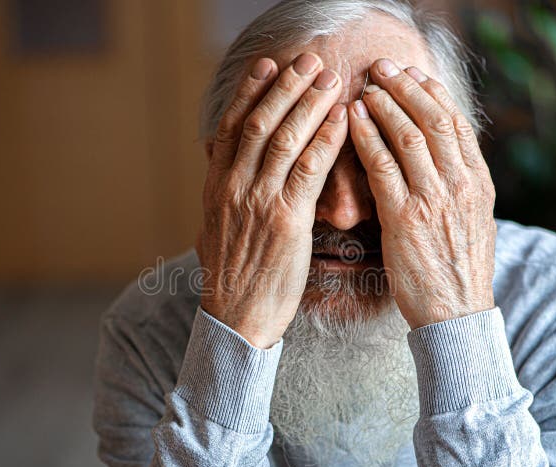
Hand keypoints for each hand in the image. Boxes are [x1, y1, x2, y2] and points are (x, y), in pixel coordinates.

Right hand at [198, 53, 347, 347]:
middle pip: (259, 122)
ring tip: (328, 77)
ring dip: (308, 102)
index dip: (249, 93)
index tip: (266, 66)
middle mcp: (234, 187)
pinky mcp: (286, 220)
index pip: (230, 127)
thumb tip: (218, 171)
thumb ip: (219, 198)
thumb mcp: (213, 232)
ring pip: (284, 137)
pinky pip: (309, 168)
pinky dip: (326, 138)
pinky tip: (342, 118)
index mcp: (216, 187)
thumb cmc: (232, 279)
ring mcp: (258, 201)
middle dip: (285, 86)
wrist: (236, 318)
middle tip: (307, 59)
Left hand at [349, 58, 495, 328]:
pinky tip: (352, 120)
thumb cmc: (458, 272)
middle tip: (382, 67)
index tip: (413, 75)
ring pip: (408, 134)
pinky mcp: (405, 218)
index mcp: (479, 183)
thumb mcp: (474, 222)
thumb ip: (461, 186)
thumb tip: (446, 158)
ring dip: (383, 104)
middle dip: (405, 86)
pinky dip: (366, 136)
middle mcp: (460, 184)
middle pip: (432, 118)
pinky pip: (382, 165)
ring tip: (364, 86)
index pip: (456, 123)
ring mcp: (434, 199)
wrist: (456, 315)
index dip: (432, 93)